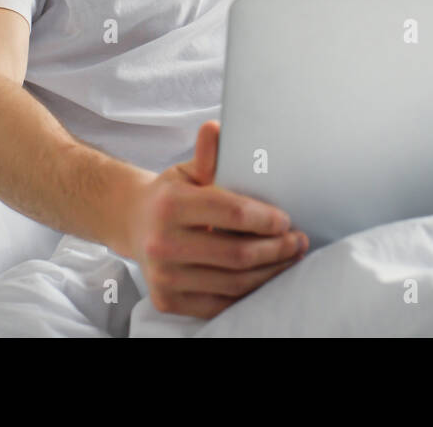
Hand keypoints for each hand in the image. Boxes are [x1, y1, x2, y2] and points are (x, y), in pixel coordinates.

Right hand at [122, 121, 307, 318]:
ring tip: (289, 258)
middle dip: (277, 249)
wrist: (133, 224)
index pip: (232, 213)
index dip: (266, 219)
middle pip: (238, 254)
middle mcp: (163, 243)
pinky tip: (265, 278)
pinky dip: (248, 294)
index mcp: (170, 205)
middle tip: (298, 241)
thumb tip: (215, 128)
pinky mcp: (167, 301)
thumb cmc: (170, 195)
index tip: (287, 219)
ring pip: (233, 283)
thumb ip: (207, 155)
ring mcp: (164, 277)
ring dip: (270, 273)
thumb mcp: (186, 171)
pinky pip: (220, 304)